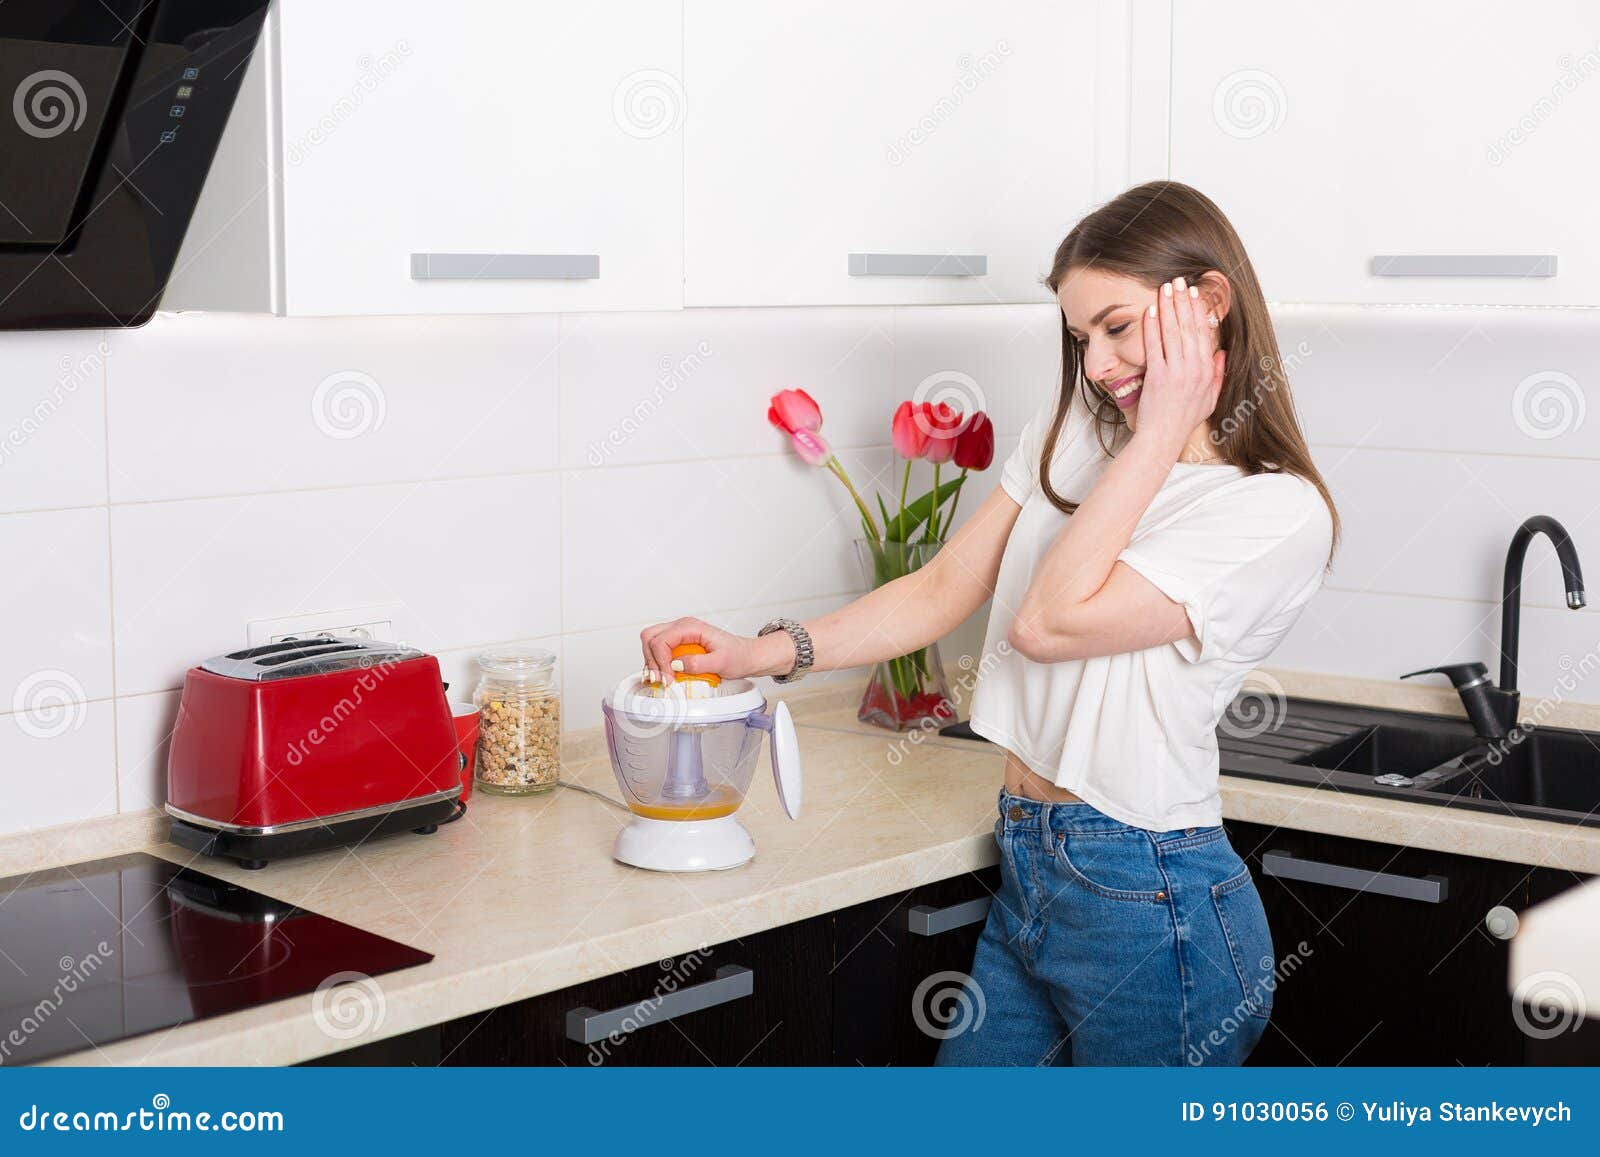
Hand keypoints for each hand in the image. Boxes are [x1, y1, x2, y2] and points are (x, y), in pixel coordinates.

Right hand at [639, 617, 793, 683]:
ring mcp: (679, 635)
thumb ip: (699, 664)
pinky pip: (658, 651)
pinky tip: (662, 676)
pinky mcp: (679, 645)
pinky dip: (656, 664)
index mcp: (690, 627)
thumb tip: (677, 666)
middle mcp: (682, 627)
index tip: (668, 679)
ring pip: (650, 643)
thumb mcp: (721, 662)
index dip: (660, 661)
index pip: (661, 640)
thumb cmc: (738, 656)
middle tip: (660, 680)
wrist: (747, 656)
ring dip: (651, 662)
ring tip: (661, 680)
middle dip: (651, 660)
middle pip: (650, 637)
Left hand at [1136, 276, 1225, 453]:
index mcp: (1206, 371)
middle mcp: (1193, 368)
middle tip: (1179, 281)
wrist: (1163, 437)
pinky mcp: (1157, 376)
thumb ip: (1218, 375)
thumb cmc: (1183, 420)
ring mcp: (1175, 371)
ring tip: (1165, 288)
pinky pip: (1154, 346)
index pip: (1203, 333)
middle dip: (1183, 301)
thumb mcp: (1210, 399)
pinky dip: (1152, 327)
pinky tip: (1150, 311)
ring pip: (1172, 332)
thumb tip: (1222, 353)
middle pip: (1189, 327)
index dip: (1199, 311)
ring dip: (1168, 307)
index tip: (1195, 294)